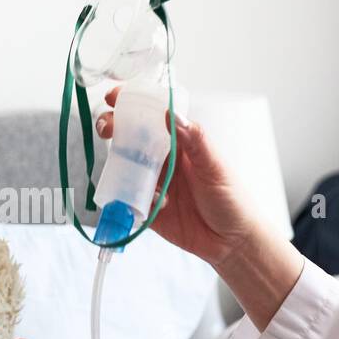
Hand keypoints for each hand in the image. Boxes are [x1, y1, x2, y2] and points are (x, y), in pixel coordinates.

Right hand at [96, 84, 256, 271]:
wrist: (232, 242)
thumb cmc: (232, 199)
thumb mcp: (215, 166)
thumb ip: (195, 140)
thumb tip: (170, 114)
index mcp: (180, 143)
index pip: (151, 116)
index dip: (131, 102)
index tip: (114, 96)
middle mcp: (162, 160)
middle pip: (129, 136)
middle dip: (112, 127)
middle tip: (106, 128)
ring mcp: (152, 183)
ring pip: (124, 166)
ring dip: (116, 162)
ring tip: (123, 168)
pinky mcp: (146, 209)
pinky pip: (126, 199)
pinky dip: (126, 197)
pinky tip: (147, 202)